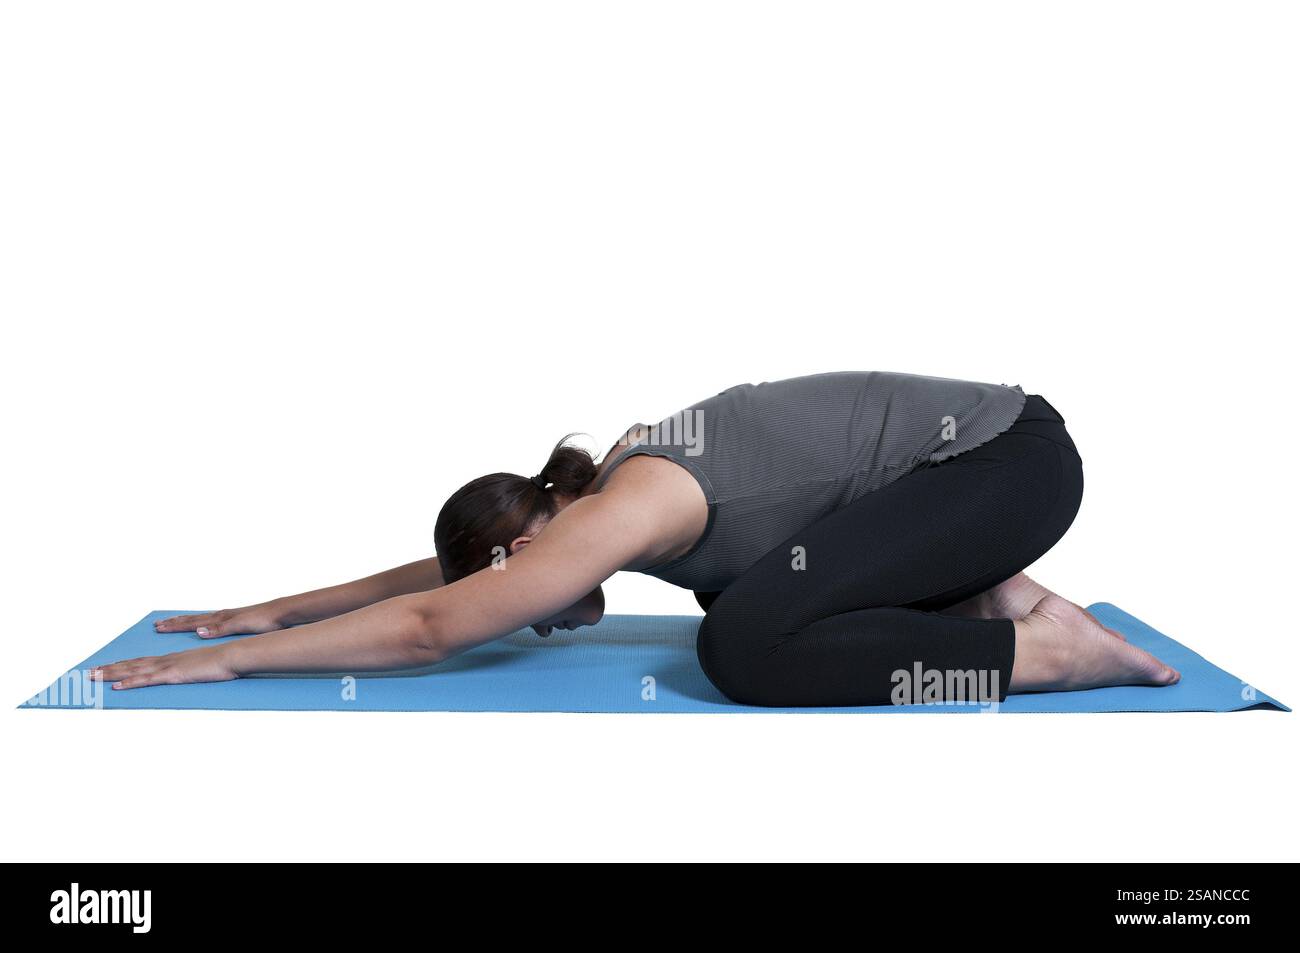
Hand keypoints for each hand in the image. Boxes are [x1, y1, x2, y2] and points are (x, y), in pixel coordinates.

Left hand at [90, 644, 239, 689]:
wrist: (232, 656)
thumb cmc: (224, 662)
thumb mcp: (205, 667)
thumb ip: (194, 671)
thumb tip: (189, 676)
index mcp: (173, 659)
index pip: (142, 662)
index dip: (123, 665)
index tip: (107, 667)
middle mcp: (166, 660)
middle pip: (132, 664)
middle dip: (109, 668)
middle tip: (89, 672)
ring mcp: (168, 666)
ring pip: (133, 670)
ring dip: (111, 674)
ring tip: (93, 677)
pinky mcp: (172, 675)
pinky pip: (146, 679)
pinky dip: (129, 682)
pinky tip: (116, 686)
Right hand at [154, 605, 283, 638]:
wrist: (281, 612)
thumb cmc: (263, 620)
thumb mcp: (241, 625)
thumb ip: (219, 629)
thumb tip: (198, 632)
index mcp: (220, 619)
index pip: (192, 622)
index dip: (175, 625)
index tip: (158, 626)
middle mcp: (221, 616)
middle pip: (192, 619)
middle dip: (175, 622)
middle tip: (158, 624)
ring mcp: (228, 617)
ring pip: (200, 618)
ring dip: (185, 621)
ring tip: (174, 621)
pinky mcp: (236, 619)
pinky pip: (211, 620)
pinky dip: (201, 621)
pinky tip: (202, 623)